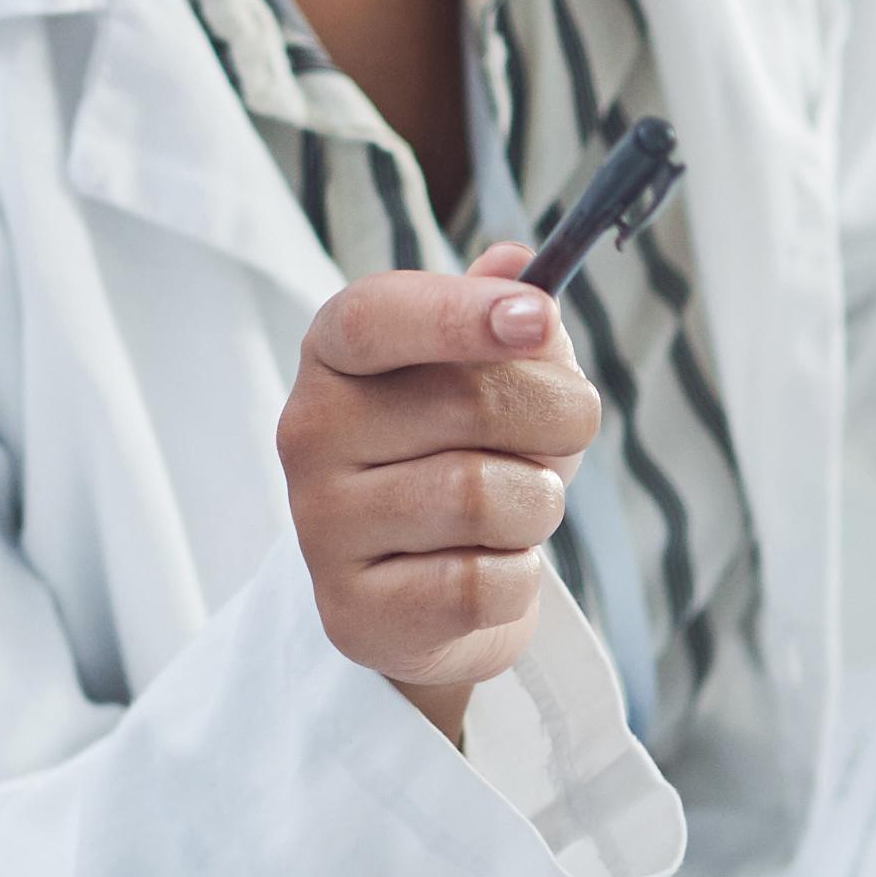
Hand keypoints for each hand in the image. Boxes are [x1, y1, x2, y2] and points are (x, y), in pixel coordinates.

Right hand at [275, 243, 598, 743]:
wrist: (424, 597)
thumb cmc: (463, 457)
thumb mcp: (490, 373)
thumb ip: (509, 314)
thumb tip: (518, 264)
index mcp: (334, 354)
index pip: (375, 317)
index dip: (461, 313)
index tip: (537, 319)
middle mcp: (310, 432)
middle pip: (470, 404)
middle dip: (558, 419)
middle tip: (565, 435)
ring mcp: (321, 526)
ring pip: (484, 499)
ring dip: (539, 504)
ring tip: (521, 509)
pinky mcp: (354, 612)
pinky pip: (482, 584)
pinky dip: (518, 578)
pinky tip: (492, 568)